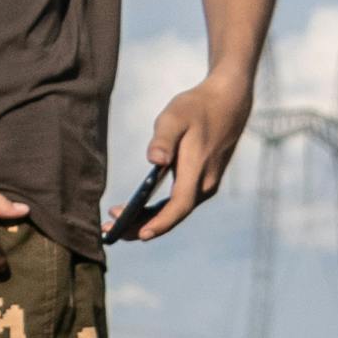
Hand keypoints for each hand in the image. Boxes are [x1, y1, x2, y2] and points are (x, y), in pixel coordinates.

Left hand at [119, 72, 255, 241]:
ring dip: (147, 220)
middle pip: (173, 215)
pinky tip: (136, 211)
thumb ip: (163, 139)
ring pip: (176, 211)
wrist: (227, 102)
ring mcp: (206, 184)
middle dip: (142, 227)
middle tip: (109, 233)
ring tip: (115, 225)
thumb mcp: (174, 117)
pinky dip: (158, 211)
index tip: (140, 235)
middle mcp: (205, 184)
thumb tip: (154, 160)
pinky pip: (179, 202)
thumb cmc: (196, 107)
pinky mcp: (203, 181)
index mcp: (197, 171)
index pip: (179, 205)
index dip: (160, 222)